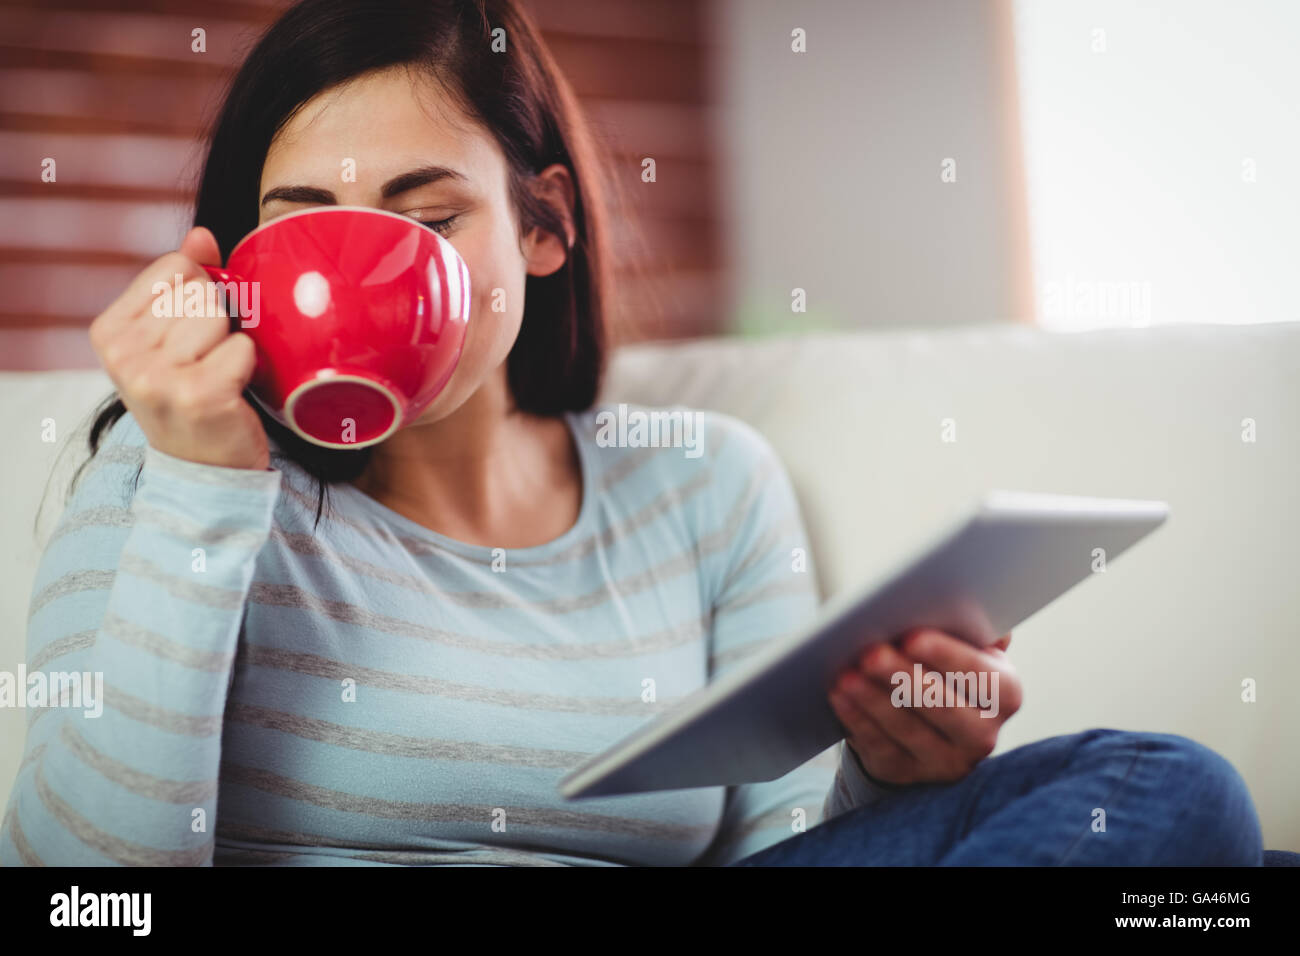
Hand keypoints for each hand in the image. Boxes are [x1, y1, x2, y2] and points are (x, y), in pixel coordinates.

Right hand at [89, 226, 268, 470]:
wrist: (204, 470)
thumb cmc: (191, 394)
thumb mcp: (171, 337)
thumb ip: (185, 281)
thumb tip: (201, 235)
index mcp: (110, 331)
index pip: (175, 266)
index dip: (198, 293)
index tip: (189, 336)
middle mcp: (125, 354)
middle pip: (200, 291)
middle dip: (216, 322)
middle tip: (207, 362)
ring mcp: (159, 377)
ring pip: (220, 316)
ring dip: (232, 344)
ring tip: (219, 376)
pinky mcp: (200, 395)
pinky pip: (243, 347)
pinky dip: (248, 366)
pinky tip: (232, 391)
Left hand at [828, 628, 1021, 786]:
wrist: (931, 720)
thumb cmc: (946, 667)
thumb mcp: (966, 647)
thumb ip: (970, 627)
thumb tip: (962, 603)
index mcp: (1004, 694)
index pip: (982, 677)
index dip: (948, 657)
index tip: (913, 637)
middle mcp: (983, 734)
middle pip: (943, 707)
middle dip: (902, 677)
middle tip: (870, 652)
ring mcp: (946, 761)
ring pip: (907, 729)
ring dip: (873, 699)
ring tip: (847, 673)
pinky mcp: (907, 773)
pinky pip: (880, 746)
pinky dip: (857, 719)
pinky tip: (839, 695)